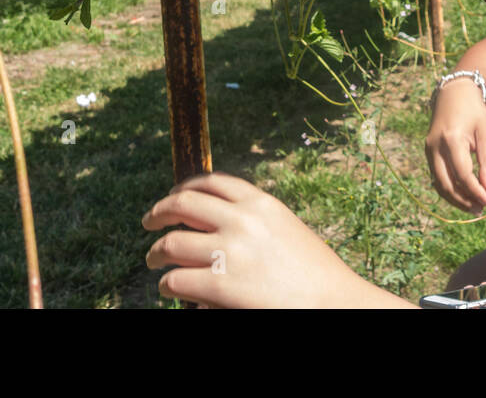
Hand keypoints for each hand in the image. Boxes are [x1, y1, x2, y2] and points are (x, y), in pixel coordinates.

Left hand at [142, 172, 403, 308]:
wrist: (335, 303)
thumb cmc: (316, 275)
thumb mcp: (286, 231)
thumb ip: (255, 221)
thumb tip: (215, 223)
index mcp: (261, 203)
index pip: (212, 182)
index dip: (185, 186)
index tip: (175, 194)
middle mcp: (242, 220)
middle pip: (183, 202)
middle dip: (160, 210)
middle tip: (149, 221)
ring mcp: (229, 252)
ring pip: (171, 243)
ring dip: (157, 251)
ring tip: (153, 259)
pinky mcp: (219, 286)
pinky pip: (175, 279)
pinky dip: (168, 283)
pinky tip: (170, 288)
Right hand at [425, 79, 485, 211]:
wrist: (454, 95)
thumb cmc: (474, 113)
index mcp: (451, 139)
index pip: (462, 174)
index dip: (475, 191)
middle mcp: (435, 147)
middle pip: (446, 184)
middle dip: (464, 200)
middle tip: (481, 208)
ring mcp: (428, 150)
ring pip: (439, 185)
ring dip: (455, 199)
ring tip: (473, 207)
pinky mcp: (428, 153)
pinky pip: (436, 178)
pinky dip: (449, 190)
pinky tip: (463, 196)